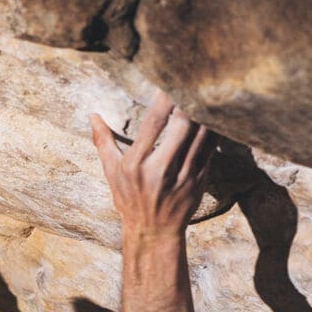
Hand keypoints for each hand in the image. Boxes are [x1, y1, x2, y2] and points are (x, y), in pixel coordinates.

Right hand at [90, 91, 214, 236]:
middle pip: (182, 126)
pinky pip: (211, 150)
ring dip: (206, 112)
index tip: (171, 78)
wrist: (154, 232)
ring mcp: (183, 176)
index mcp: (136, 164)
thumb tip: (93, 116)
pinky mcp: (199, 181)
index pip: (154, 122)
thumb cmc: (129, 199)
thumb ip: (103, 142)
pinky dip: (215, 131)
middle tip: (197, 79)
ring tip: (210, 90)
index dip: (165, 98)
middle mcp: (160, 170)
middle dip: (190, 100)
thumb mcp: (111, 172)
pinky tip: (218, 114)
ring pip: (201, 136)